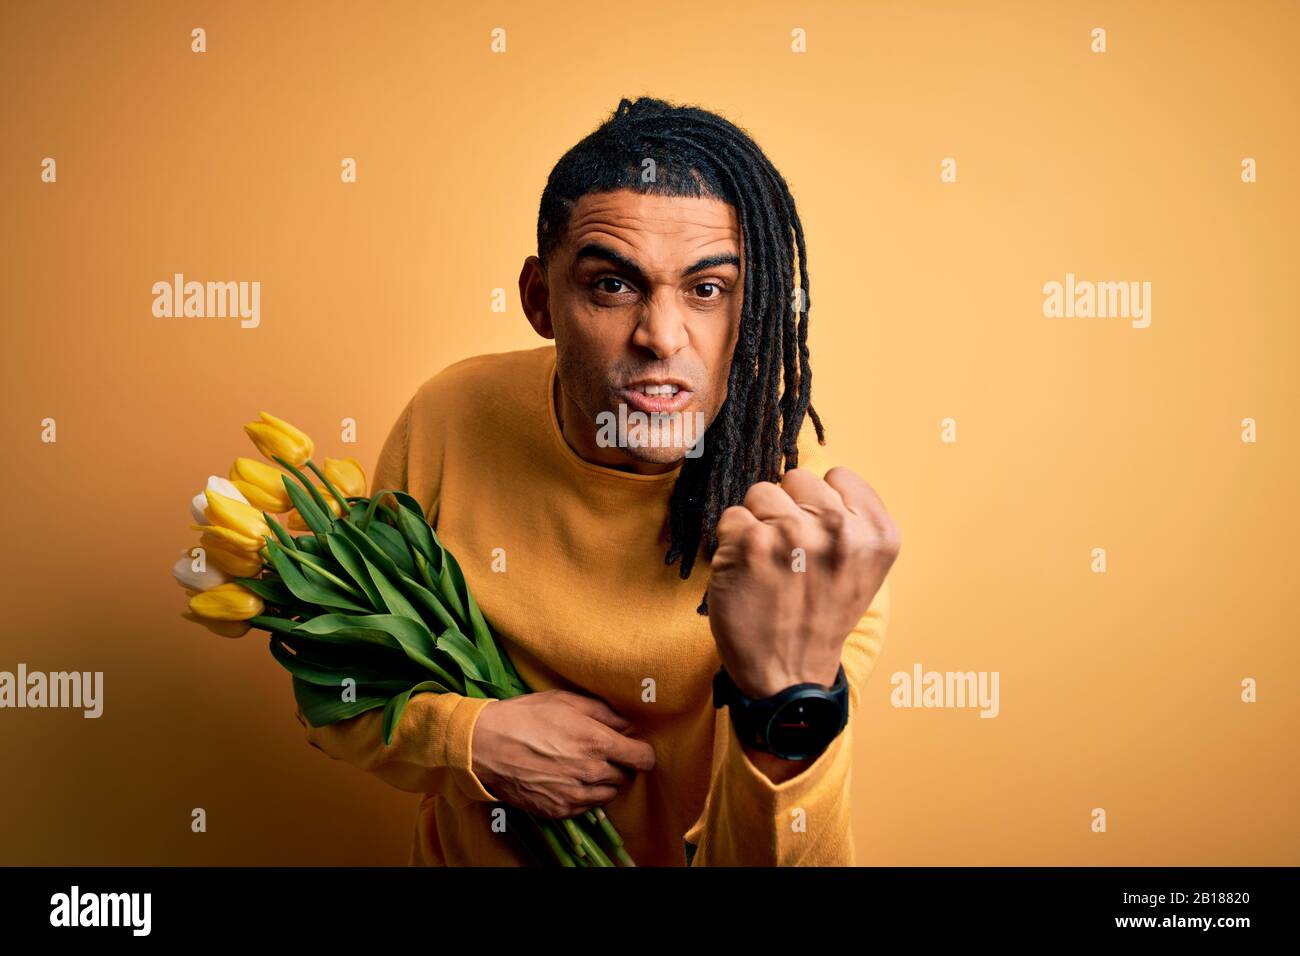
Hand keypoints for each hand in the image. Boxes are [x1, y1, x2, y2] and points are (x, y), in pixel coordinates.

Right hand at [470, 690, 654, 818]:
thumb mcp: (566, 700)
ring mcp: (574, 795)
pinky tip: (567, 779)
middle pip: (626, 776)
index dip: (642, 752)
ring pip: (608, 794)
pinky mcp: (558, 810)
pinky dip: (583, 796)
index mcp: (597, 742)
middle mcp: (590, 772)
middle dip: (619, 764)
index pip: (642, 758)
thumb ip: (603, 712)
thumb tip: (626, 722)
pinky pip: (586, 808)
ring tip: (583, 766)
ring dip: (603, 782)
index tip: (635, 748)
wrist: (486, 745)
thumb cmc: (526, 716)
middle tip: (600, 752)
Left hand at [707, 466, 899, 698]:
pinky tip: (746, 572)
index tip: (817, 537)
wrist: (789, 675)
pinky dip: (730, 542)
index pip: (837, 476)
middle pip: (796, 479)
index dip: (819, 504)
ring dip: (757, 522)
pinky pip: (730, 516)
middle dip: (788, 509)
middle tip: (790, 554)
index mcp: (877, 534)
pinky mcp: (748, 544)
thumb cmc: (820, 617)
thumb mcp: (862, 568)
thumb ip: (852, 519)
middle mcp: (839, 530)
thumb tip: (816, 479)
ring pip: (760, 493)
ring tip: (768, 564)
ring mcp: (792, 534)